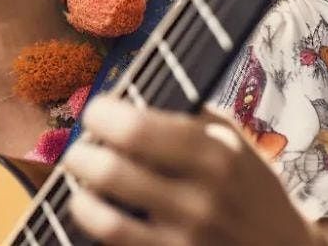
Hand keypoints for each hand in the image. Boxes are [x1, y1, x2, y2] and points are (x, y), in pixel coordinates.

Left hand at [62, 96, 320, 245]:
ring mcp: (187, 240)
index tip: (96, 113)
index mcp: (215, 154)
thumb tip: (126, 97)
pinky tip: (95, 210)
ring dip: (80, 194)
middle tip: (81, 150)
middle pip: (110, 171)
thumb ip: (187, 116)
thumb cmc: (248, 187)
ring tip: (83, 183)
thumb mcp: (233, 141)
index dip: (101, 115)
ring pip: (103, 217)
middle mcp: (201, 199)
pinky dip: (94, 222)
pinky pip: (114, 242)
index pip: (134, 128)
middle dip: (80, 155)